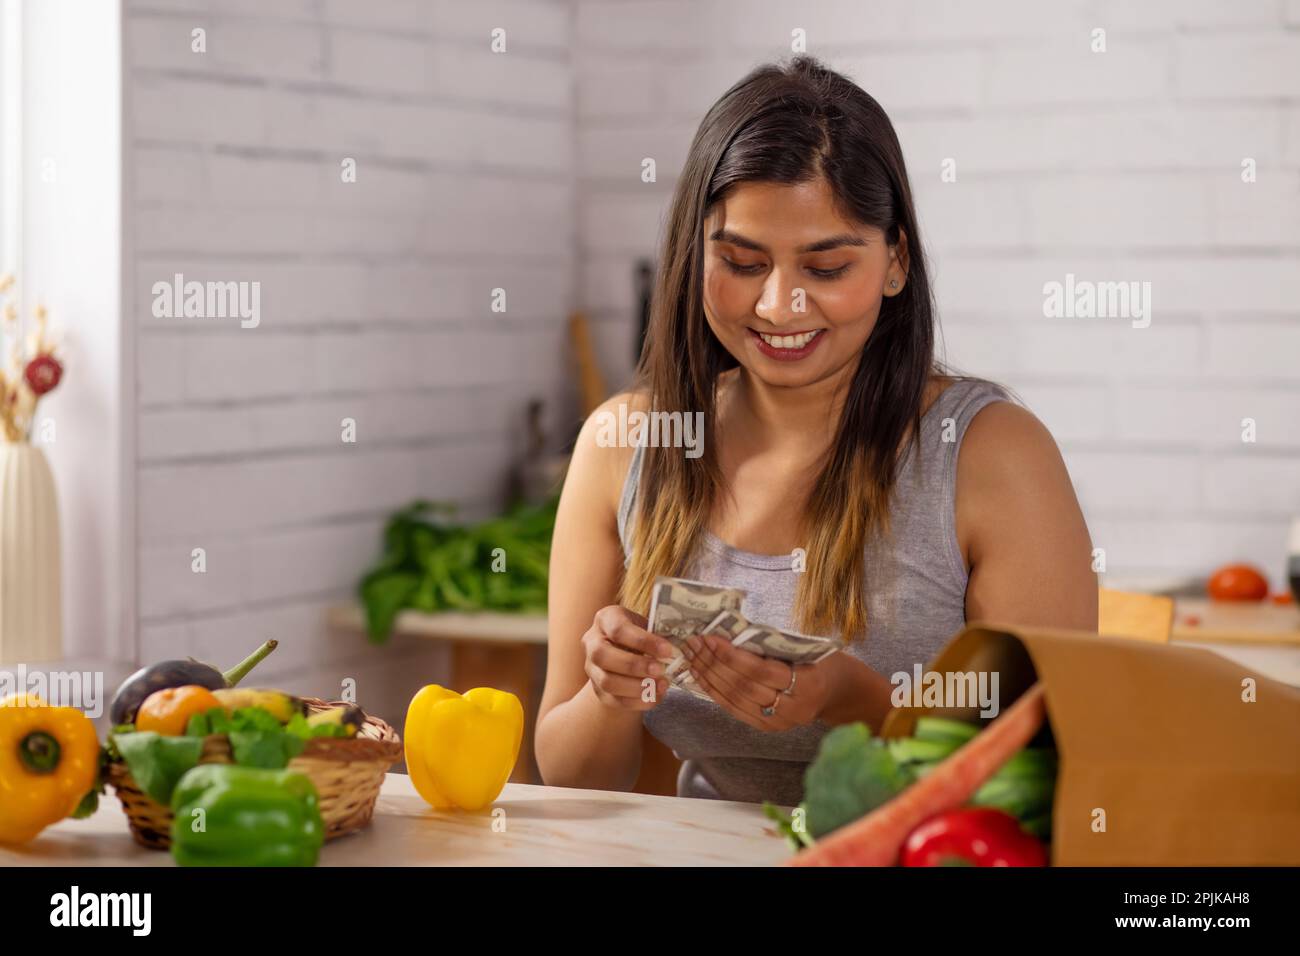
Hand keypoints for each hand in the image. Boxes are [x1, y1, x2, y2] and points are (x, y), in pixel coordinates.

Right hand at [581, 606, 673, 710]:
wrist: (625, 652)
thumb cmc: (641, 634)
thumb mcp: (647, 625)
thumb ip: (658, 632)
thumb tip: (680, 644)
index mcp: (605, 619)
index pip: (618, 629)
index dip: (643, 641)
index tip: (667, 650)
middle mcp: (592, 642)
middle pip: (603, 656)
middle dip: (635, 665)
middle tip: (661, 670)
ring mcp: (592, 669)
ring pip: (608, 682)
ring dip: (638, 687)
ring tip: (662, 685)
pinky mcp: (598, 691)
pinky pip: (615, 701)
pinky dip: (638, 701)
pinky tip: (656, 695)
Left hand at [683, 632, 842, 731]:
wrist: (838, 692)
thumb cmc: (821, 661)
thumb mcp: (806, 649)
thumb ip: (774, 647)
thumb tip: (731, 632)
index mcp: (807, 685)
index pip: (761, 672)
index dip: (732, 656)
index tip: (711, 638)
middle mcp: (792, 709)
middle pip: (743, 687)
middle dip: (714, 663)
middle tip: (694, 643)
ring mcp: (778, 723)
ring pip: (735, 699)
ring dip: (709, 676)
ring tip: (692, 655)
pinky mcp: (767, 728)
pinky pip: (735, 709)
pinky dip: (714, 692)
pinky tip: (700, 676)